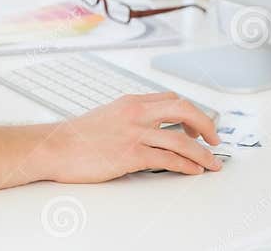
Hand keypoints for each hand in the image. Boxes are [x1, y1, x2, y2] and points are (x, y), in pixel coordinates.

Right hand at [43, 93, 221, 181]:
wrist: (55, 147)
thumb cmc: (76, 137)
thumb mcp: (106, 116)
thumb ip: (129, 117)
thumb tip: (149, 128)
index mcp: (130, 102)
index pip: (171, 99)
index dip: (190, 111)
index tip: (197, 125)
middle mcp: (135, 113)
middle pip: (184, 110)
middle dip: (205, 124)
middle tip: (215, 138)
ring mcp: (134, 133)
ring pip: (181, 139)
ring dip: (202, 153)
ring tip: (212, 163)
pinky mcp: (131, 155)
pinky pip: (168, 159)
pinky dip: (186, 165)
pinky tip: (193, 170)